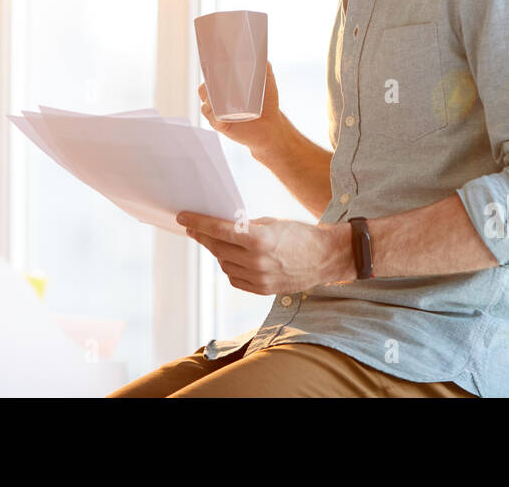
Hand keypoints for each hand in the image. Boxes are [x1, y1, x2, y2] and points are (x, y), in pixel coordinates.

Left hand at [177, 211, 355, 294]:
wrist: (325, 258)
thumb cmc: (300, 234)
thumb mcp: (272, 223)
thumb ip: (246, 226)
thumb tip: (221, 227)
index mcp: (259, 239)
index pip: (219, 230)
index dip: (198, 223)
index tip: (182, 218)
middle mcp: (257, 261)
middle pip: (218, 248)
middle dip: (203, 236)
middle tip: (193, 228)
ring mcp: (259, 278)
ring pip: (224, 264)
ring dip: (218, 252)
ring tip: (219, 241)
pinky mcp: (262, 290)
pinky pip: (235, 278)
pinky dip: (230, 267)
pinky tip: (234, 258)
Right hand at [198, 60, 288, 160]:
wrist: (271, 125)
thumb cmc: (267, 102)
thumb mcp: (266, 79)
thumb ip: (262, 65)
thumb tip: (260, 50)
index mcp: (224, 87)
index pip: (210, 76)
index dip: (209, 70)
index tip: (212, 64)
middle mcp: (217, 100)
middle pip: (204, 89)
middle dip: (207, 84)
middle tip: (217, 79)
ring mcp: (217, 112)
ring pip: (206, 103)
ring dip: (210, 99)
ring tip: (219, 96)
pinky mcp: (220, 125)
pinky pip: (212, 118)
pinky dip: (213, 114)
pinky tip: (218, 110)